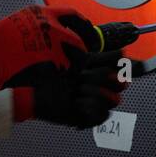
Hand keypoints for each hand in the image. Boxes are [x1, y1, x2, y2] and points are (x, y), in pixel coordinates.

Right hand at [0, 5, 90, 90]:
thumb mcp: (17, 25)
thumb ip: (37, 27)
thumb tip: (49, 35)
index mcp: (40, 13)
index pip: (72, 16)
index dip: (82, 26)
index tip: (86, 32)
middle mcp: (50, 26)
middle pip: (78, 39)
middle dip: (78, 51)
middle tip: (75, 59)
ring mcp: (53, 44)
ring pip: (75, 57)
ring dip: (69, 65)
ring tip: (55, 72)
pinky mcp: (53, 63)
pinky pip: (67, 71)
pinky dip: (62, 77)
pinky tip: (51, 79)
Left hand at [11, 49, 130, 128]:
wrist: (32, 87)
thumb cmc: (49, 67)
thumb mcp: (71, 50)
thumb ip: (89, 40)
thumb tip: (121, 52)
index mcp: (96, 66)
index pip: (122, 66)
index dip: (123, 66)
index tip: (117, 62)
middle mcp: (97, 84)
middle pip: (122, 84)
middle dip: (104, 78)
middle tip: (83, 76)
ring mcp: (93, 100)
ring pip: (115, 100)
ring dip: (97, 92)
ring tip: (78, 90)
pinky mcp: (86, 116)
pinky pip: (103, 115)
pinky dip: (92, 107)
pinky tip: (77, 102)